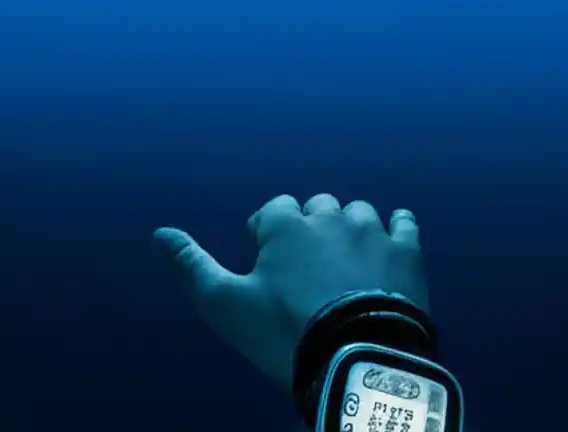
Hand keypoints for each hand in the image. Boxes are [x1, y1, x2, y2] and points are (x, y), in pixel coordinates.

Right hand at [154, 193, 428, 391]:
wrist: (358, 359)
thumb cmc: (285, 332)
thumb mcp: (226, 304)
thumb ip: (192, 266)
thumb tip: (160, 233)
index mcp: (286, 225)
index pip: (274, 209)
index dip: (267, 232)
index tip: (266, 256)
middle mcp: (331, 218)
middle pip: (318, 207)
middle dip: (309, 227)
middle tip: (306, 264)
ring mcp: (373, 233)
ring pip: (358, 213)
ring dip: (349, 228)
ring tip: (345, 261)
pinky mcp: (407, 253)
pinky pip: (404, 223)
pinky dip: (395, 229)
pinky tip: (391, 244)